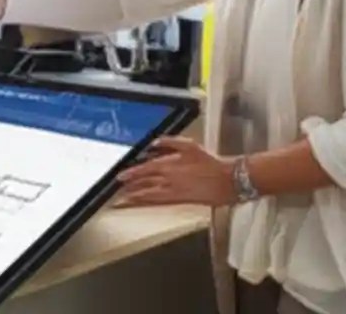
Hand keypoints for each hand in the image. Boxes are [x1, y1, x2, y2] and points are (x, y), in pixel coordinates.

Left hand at [114, 137, 236, 207]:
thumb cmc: (211, 161)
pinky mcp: (181, 200)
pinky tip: (142, 204)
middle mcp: (169, 179)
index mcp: (170, 165)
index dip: (131, 174)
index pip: (145, 169)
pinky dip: (148, 203)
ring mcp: (174, 192)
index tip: (119, 177)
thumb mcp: (190, 145)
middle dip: (130, 187)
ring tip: (122, 201)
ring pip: (149, 195)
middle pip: (144, 184)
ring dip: (135, 198)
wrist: (228, 179)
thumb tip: (153, 143)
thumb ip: (170, 142)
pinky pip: (160, 202)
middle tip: (116, 191)